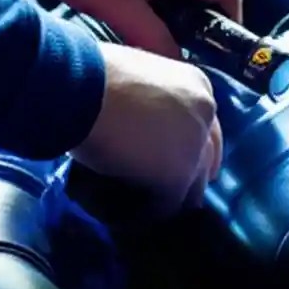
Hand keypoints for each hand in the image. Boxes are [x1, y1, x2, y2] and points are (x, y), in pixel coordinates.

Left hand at [0, 0, 241, 58]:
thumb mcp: (119, 7)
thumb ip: (153, 38)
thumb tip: (179, 67)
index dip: (231, 29)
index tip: (223, 62)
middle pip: (207, 2)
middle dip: (201, 34)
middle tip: (188, 65)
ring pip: (183, 4)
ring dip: (176, 28)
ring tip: (163, 55)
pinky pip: (164, 0)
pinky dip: (160, 19)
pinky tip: (143, 38)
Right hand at [71, 42, 221, 214]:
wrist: (83, 86)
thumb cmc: (97, 72)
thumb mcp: (139, 73)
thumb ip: (152, 96)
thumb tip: (138, 115)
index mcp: (197, 86)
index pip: (204, 124)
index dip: (188, 143)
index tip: (173, 155)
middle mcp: (205, 116)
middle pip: (206, 157)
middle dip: (189, 172)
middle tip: (166, 186)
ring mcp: (195, 148)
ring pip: (192, 185)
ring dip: (171, 195)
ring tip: (148, 206)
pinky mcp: (176, 177)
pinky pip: (166, 205)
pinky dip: (149, 212)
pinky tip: (131, 216)